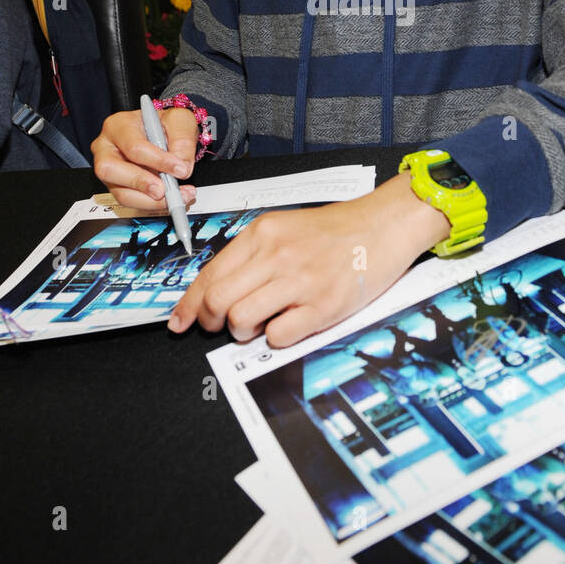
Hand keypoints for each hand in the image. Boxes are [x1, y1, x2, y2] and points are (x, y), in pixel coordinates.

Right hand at [91, 108, 198, 210]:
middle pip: (111, 170)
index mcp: (118, 125)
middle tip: (164, 190)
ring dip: (149, 201)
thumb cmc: (164, 125)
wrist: (162, 134)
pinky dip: (152, 205)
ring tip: (175, 198)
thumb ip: (183, 139)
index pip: (133, 146)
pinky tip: (170, 200)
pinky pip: (130, 201)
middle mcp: (106, 148)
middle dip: (141, 184)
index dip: (157, 161)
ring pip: (120, 192)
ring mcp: (109, 170)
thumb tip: (182, 165)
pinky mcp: (117, 186)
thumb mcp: (179, 120)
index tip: (180, 169)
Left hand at [168, 171, 450, 346]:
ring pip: (240, 320)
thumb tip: (215, 291)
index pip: (209, 273)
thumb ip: (252, 254)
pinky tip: (290, 324)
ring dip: (243, 331)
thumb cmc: (335, 231)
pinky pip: (278, 336)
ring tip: (261, 323)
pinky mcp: (323, 306)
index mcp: (262, 233)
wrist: (383, 225)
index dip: (189, 304)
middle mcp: (276, 255)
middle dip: (211, 321)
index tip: (180, 321)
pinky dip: (276, 338)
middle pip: (217, 300)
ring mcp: (300, 281)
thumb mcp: (284, 228)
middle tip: (222, 325)